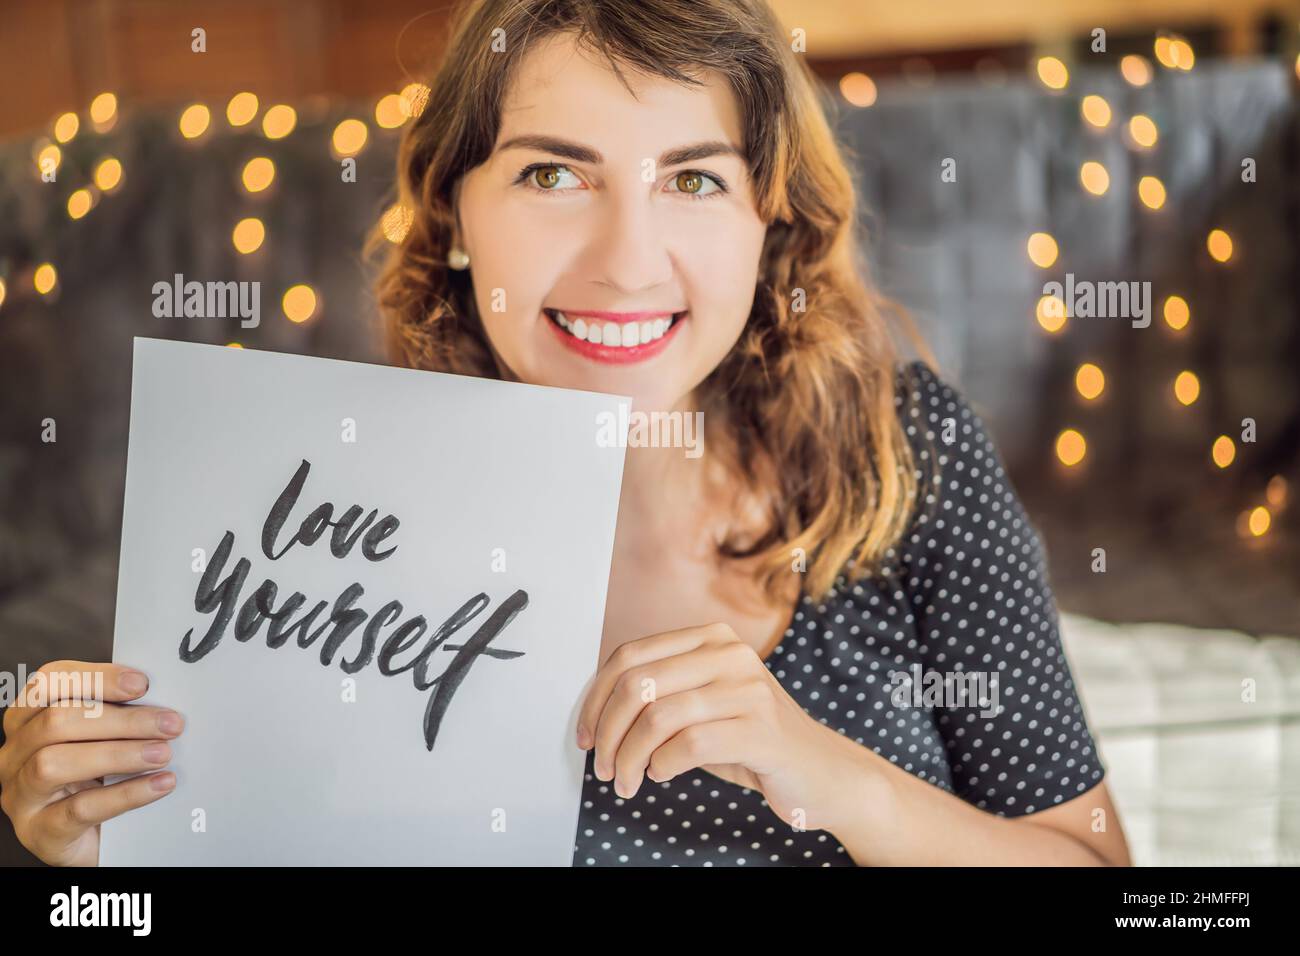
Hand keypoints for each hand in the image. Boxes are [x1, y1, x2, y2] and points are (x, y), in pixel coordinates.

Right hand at [0, 661, 183, 865]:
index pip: (48, 682)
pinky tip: (159, 784)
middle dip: (121, 720)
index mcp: (27, 720)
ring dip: (118, 754)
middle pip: (55, 721)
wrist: (96, 837)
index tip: (142, 684)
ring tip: (163, 753)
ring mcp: (19, 795)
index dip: (95, 677)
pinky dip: (126, 794)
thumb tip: (162, 696)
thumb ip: (119, 713)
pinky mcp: (38, 831)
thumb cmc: (98, 778)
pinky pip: (79, 809)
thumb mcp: (104, 739)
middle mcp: (14, 754)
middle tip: (170, 724)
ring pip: (54, 763)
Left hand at [576, 623, 870, 830]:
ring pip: (658, 717)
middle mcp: (730, 653)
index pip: (630, 655)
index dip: (596, 699)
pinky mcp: (762, 729)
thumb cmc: (751, 741)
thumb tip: (596, 711)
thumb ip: (661, 694)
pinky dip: (663, 766)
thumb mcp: (702, 706)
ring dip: (630, 758)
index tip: (585, 737)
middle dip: (608, 732)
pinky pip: (690, 744)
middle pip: (638, 684)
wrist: (822, 774)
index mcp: (710, 638)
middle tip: (604, 769)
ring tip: (627, 782)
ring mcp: (749, 689)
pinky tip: (663, 776)